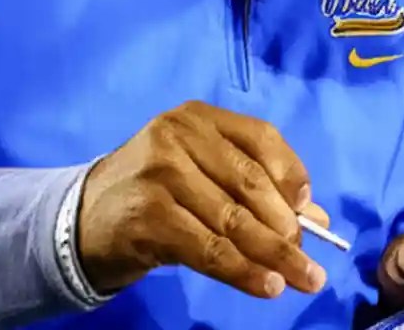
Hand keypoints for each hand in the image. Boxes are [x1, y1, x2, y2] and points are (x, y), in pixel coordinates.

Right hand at [77, 100, 330, 298]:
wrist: (85, 219)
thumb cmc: (157, 192)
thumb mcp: (204, 177)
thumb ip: (258, 190)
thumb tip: (318, 218)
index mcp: (198, 117)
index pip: (260, 136)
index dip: (291, 173)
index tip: (309, 208)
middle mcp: (178, 135)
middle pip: (250, 184)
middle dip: (287, 227)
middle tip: (310, 262)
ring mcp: (160, 173)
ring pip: (233, 221)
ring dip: (274, 256)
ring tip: (302, 279)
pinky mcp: (148, 214)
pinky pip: (209, 249)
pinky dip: (244, 271)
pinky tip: (267, 286)